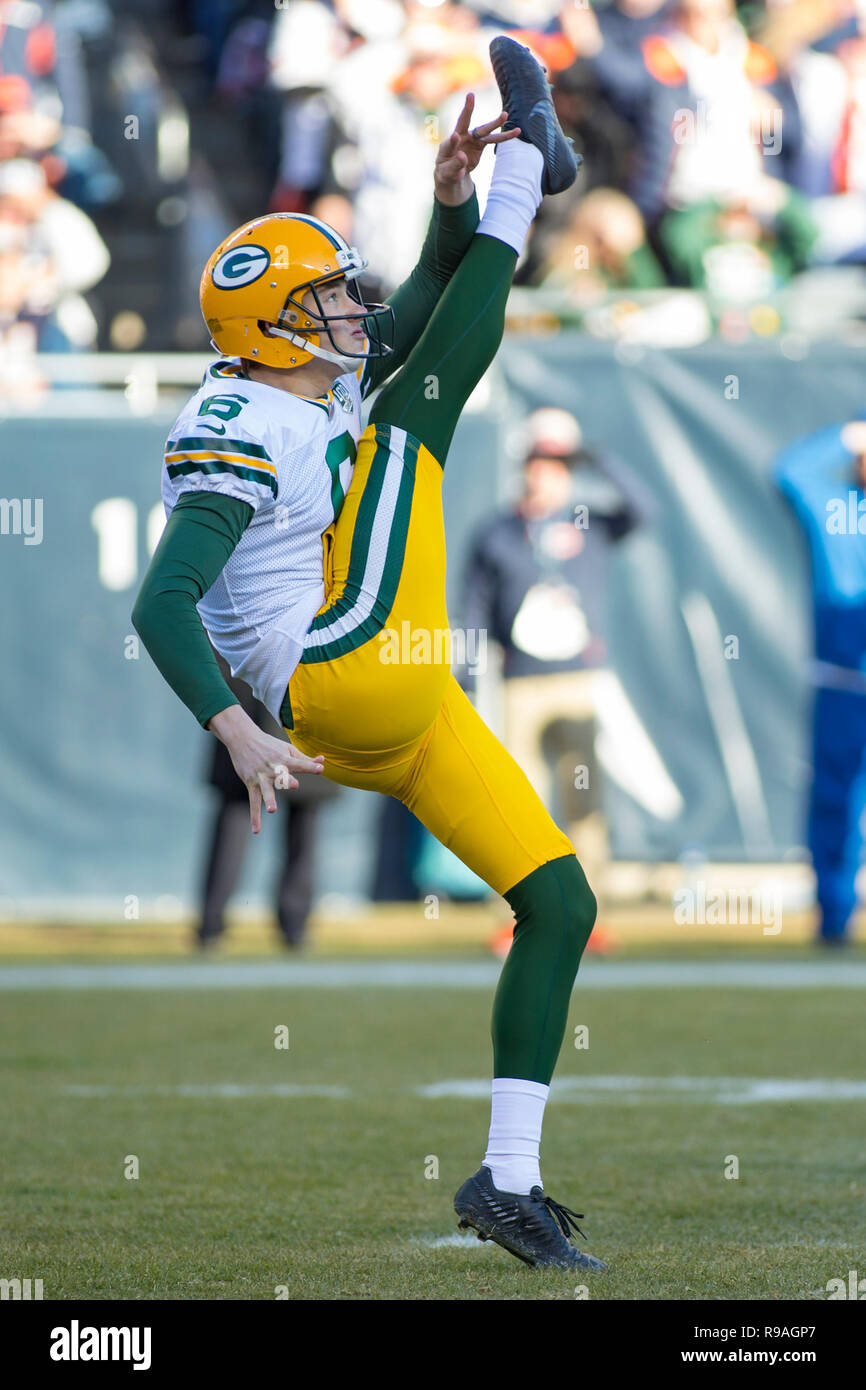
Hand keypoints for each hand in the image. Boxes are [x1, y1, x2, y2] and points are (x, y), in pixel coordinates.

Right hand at [208, 704, 324, 833]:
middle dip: (287, 780)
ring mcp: (261, 777)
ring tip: (272, 810)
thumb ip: (304, 758)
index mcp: (284, 759)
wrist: (243, 739)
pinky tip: (256, 830)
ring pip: (266, 790)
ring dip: (269, 799)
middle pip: (282, 776)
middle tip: (294, 784)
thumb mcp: (287, 749)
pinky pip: (253, 802)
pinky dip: (254, 817)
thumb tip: (322, 759)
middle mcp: (273, 769)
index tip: (320, 767)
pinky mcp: (251, 784)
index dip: (310, 766)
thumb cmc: (269, 745)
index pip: (300, 763)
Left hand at [434, 93, 519, 205]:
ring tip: (505, 115)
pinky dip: (505, 136)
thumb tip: (463, 156)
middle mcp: (461, 137)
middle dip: (468, 110)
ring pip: (484, 130)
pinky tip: (517, 131)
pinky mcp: (481, 144)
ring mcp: (472, 139)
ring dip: (494, 123)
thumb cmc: (446, 170)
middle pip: (465, 122)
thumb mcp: (447, 172)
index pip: (451, 140)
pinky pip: (494, 139)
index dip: (453, 141)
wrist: (452, 172)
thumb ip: (454, 165)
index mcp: (449, 144)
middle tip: (470, 96)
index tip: (455, 137)